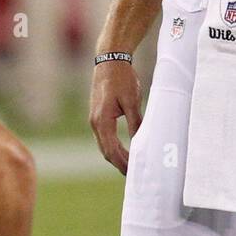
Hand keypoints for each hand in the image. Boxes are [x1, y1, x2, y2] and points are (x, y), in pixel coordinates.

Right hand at [90, 59, 141, 173]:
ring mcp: (94, 119)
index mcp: (101, 121)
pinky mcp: (98, 115)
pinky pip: (104, 137)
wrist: (110, 60)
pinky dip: (113, 147)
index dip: (123, 164)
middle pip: (106, 151)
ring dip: (116, 157)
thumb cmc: (122, 78)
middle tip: (135, 176)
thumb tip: (141, 143)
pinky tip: (124, 151)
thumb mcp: (132, 101)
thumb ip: (136, 123)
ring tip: (131, 167)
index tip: (134, 174)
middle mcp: (94, 122)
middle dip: (120, 164)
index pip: (111, 150)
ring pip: (104, 145)